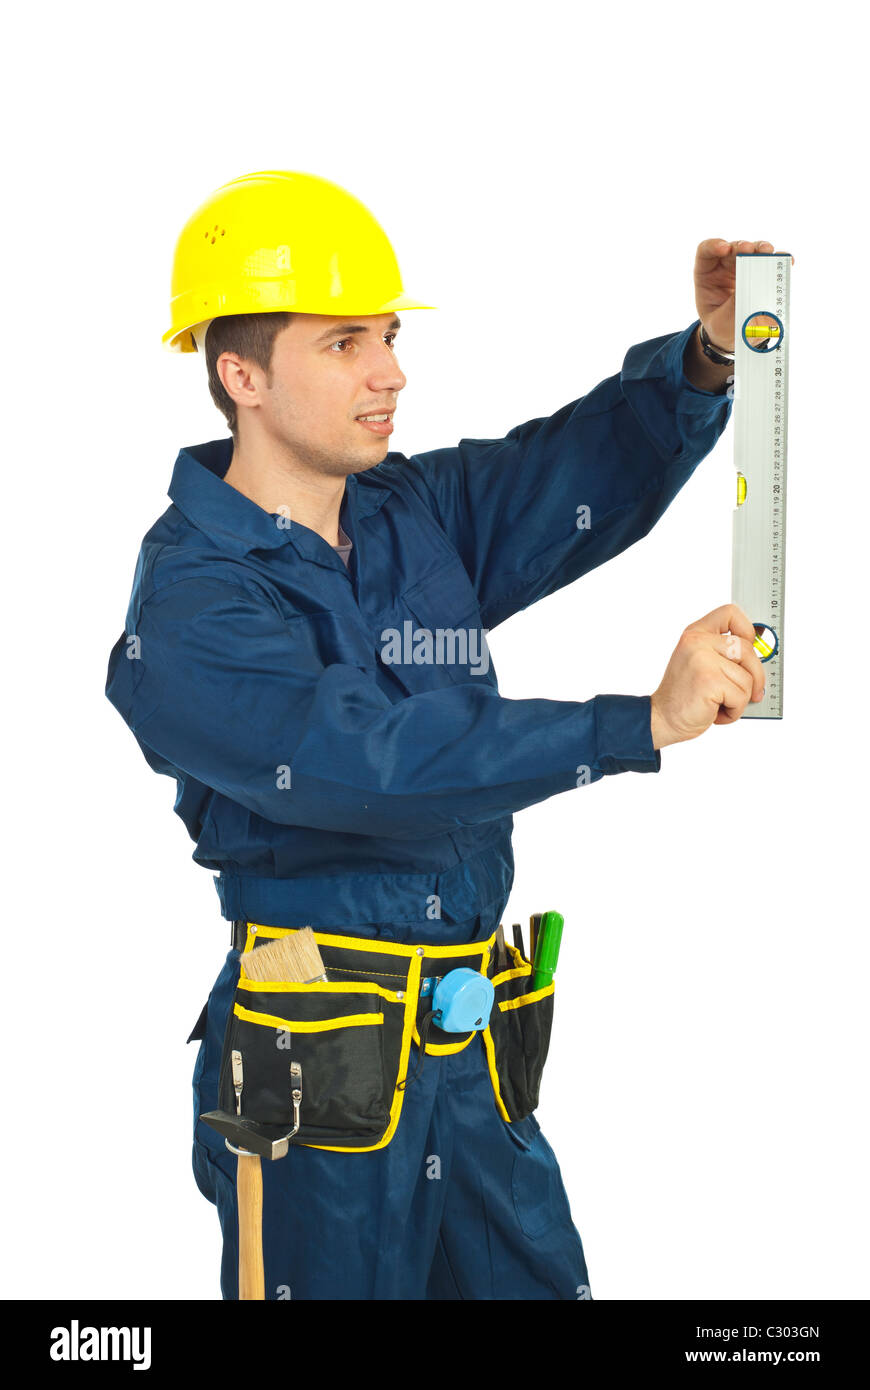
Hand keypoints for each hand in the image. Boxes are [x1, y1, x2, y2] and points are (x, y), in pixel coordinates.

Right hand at [650, 604, 765, 749]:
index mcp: (695, 634)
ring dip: (740, 699)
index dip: (748, 629)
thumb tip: (761, 658)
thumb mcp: (699, 664)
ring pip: (747, 677)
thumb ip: (723, 654)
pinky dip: (734, 711)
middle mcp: (697, 642)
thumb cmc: (683, 696)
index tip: (750, 646)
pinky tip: (715, 712)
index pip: (730, 613)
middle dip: (756, 675)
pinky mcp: (710, 681)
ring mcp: (703, 660)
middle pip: (747, 649)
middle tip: (752, 692)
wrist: (661, 719)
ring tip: (719, 703)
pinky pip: (741, 696)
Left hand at [694, 239, 795, 351]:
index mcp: (707, 275)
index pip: (706, 252)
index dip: (714, 246)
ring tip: (769, 251)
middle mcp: (724, 266)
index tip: (724, 248)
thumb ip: (732, 307)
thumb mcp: (721, 322)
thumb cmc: (722, 327)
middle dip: (742, 246)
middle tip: (750, 249)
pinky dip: (781, 259)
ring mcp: (744, 268)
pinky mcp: (762, 273)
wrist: (735, 337)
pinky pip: (772, 263)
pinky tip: (788, 260)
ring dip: (761, 248)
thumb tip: (751, 286)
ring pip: (753, 250)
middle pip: (733, 248)